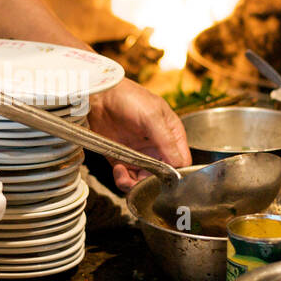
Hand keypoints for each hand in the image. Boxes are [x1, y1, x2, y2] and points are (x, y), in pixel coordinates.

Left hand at [87, 77, 190, 192]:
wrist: (98, 95)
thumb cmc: (129, 98)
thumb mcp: (152, 116)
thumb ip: (166, 140)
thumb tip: (179, 163)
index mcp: (171, 135)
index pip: (181, 161)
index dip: (176, 174)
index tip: (166, 181)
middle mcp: (157, 147)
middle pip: (163, 176)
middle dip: (153, 182)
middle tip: (142, 182)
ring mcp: (140, 154)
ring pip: (144, 180)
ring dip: (136, 184)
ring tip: (125, 176)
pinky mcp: (122, 159)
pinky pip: (127, 177)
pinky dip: (123, 180)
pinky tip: (119, 170)